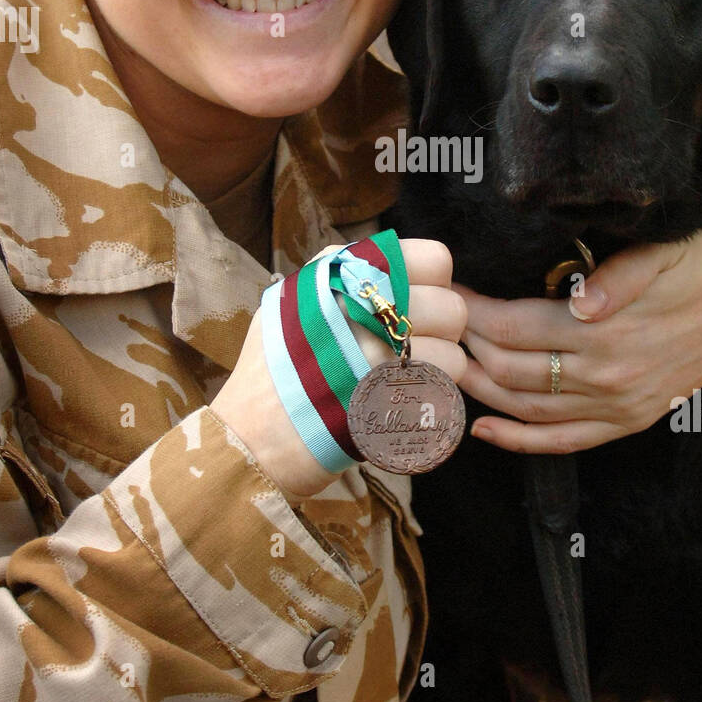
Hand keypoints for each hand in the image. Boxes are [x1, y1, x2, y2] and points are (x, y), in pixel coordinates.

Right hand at [211, 239, 466, 501]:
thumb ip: (340, 276)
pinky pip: (443, 398)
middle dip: (440, 332)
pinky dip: (429, 405)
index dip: (432, 285)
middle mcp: (366, 312)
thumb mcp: (292, 302)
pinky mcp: (390, 408)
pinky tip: (399, 408)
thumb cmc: (270, 371)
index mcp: (346, 277)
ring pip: (454, 356)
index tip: (413, 306)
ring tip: (404, 382)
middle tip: (412, 350)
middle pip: (452, 308)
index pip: (435, 260)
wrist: (246, 441)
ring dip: (437, 373)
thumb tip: (391, 264)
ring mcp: (379, 359)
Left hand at [458, 202, 701, 452]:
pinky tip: (485, 429)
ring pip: (530, 410)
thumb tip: (581, 301)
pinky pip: (566, 441)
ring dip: (480, 392)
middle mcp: (610, 377)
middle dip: (466, 348)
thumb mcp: (663, 253)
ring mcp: (619, 405)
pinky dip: (521, 440)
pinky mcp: (630, 418)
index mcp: (609, 332)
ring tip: (444, 368)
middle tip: (436, 326)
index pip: (515, 328)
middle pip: (511, 371)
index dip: (473, 313)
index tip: (447, 294)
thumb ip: (619, 277)